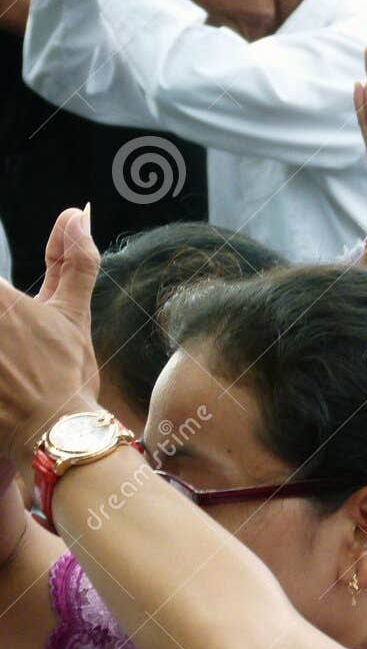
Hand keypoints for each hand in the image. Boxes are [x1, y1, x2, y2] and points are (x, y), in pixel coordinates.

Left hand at [0, 208, 101, 460]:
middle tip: (19, 352)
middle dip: (6, 335)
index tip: (22, 331)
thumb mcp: (73, 313)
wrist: (58, 434)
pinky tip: (4, 383)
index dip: (7, 305)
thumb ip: (74, 261)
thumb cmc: (66, 375)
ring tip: (12, 367)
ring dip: (0, 352)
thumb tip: (76, 214)